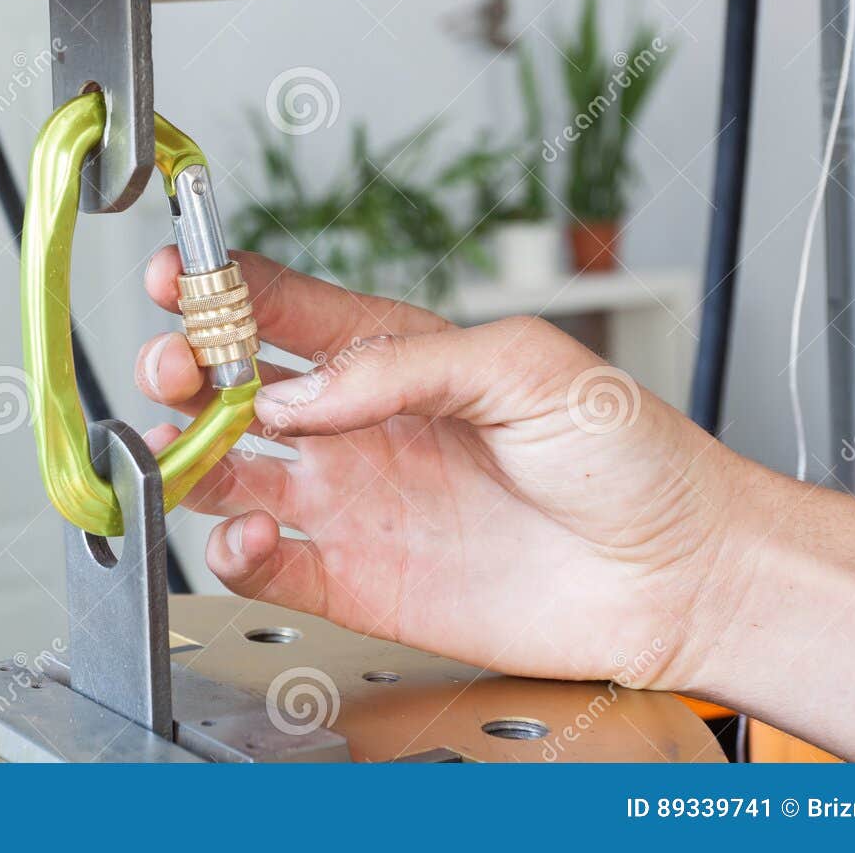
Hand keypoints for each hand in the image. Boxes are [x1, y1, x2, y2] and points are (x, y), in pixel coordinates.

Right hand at [135, 248, 744, 691]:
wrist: (677, 573)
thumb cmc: (625, 455)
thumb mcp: (526, 364)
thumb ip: (404, 364)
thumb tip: (298, 389)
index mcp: (391, 355)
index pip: (279, 308)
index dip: (217, 286)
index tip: (177, 274)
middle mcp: (356, 426)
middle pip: (231, 388)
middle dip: (184, 367)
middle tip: (176, 366)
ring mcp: (350, 504)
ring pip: (226, 474)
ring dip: (184, 457)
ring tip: (177, 451)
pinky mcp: (354, 581)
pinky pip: (265, 564)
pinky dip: (231, 551)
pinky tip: (248, 536)